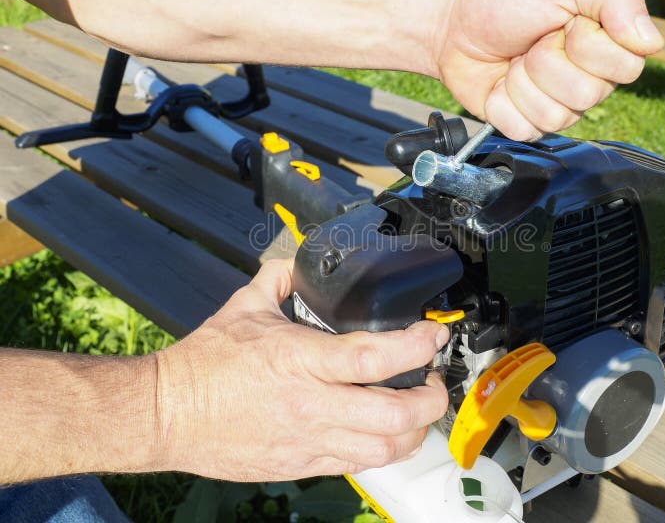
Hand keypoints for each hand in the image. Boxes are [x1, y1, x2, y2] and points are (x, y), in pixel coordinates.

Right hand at [153, 259, 448, 480]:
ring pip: (384, 449)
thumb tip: (299, 263)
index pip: (374, 357)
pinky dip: (383, 449)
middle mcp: (311, 404)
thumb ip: (281, 278)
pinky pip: (358, 464)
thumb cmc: (205, 362)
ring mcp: (308, 440)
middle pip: (394, 414)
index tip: (433, 334)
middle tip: (434, 380)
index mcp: (299, 359)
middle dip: (430, 398)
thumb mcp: (245, 306)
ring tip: (417, 410)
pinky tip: (385, 431)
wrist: (167, 415)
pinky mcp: (302, 463)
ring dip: (413, 431)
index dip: (416, 346)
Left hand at [434, 0, 663, 140]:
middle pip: (589, 94)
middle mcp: (590, 78)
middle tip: (533, 41)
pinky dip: (504, 104)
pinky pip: (526, 129)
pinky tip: (500, 83)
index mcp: (607, 42)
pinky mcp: (528, 125)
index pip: (628, 66)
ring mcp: (559, 105)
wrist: (454, 26)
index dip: (589, 46)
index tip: (566, 22)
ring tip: (515, 60)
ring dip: (524, 83)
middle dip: (548, 62)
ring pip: (557, 116)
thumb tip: (651, 41)